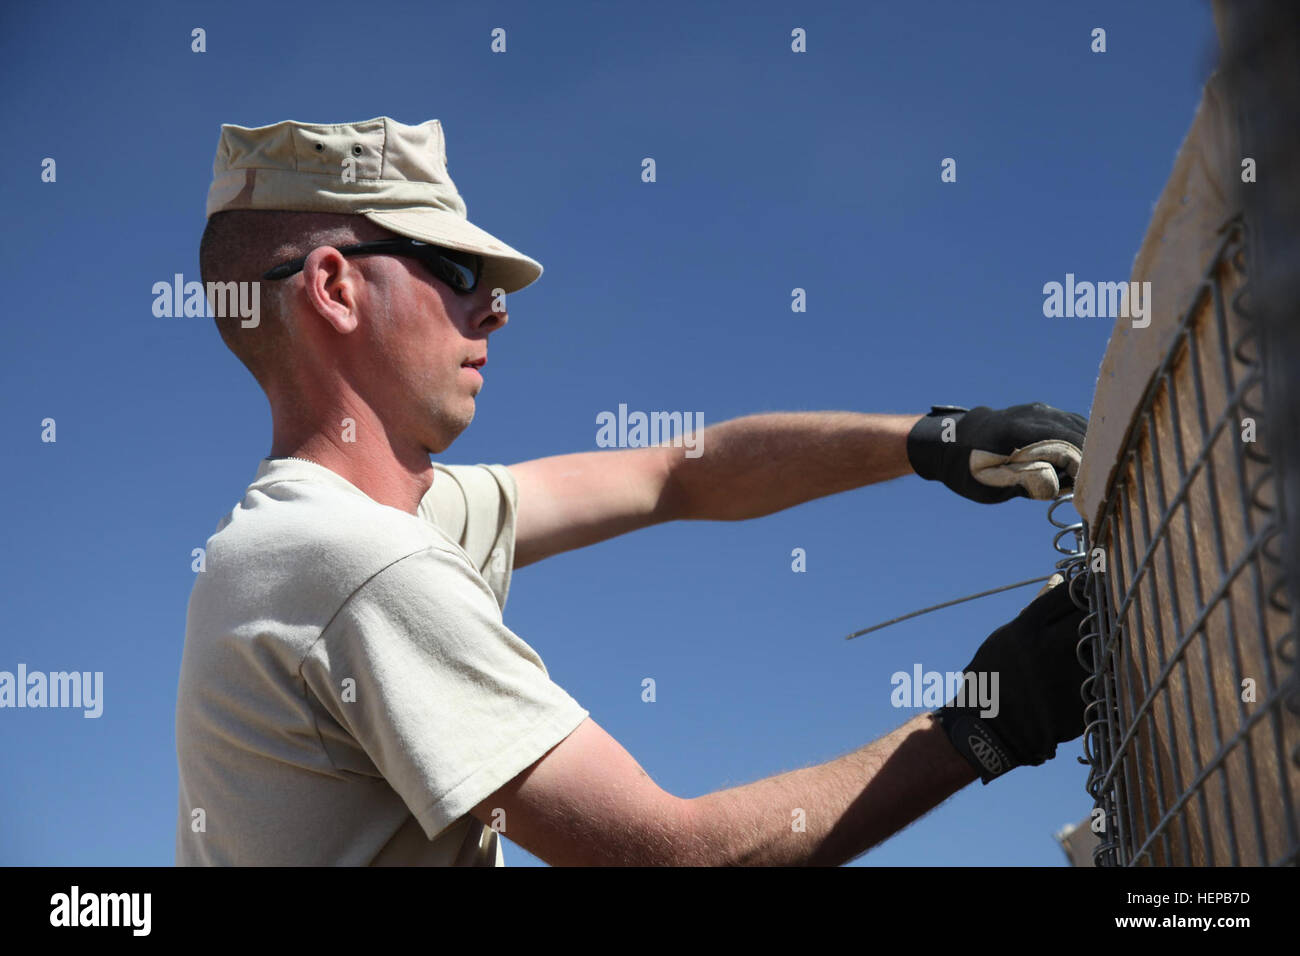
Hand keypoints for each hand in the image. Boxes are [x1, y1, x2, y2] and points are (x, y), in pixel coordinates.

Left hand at [906, 402, 1087, 502]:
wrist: (946, 443)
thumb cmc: (966, 470)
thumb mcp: (989, 485)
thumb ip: (1025, 482)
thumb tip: (1062, 481)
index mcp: (1016, 430)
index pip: (1067, 441)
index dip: (1083, 464)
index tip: (1085, 487)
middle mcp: (1032, 413)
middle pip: (1077, 432)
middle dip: (1086, 459)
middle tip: (1082, 486)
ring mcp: (1037, 409)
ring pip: (1077, 426)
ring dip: (1083, 450)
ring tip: (1074, 477)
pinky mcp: (1039, 412)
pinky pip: (1068, 425)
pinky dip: (1076, 442)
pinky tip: (1070, 464)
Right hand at [934, 574, 1090, 783]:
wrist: (988, 731)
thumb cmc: (992, 679)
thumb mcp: (1005, 639)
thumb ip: (1034, 610)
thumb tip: (1058, 579)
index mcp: (1027, 628)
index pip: (1069, 594)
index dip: (1085, 588)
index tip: (1092, 588)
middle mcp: (1049, 647)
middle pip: (1092, 615)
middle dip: (1103, 610)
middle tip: (1107, 611)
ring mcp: (1068, 675)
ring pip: (1105, 646)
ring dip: (1110, 640)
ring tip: (1107, 640)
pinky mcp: (1083, 701)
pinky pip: (1108, 677)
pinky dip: (1109, 670)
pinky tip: (1104, 669)